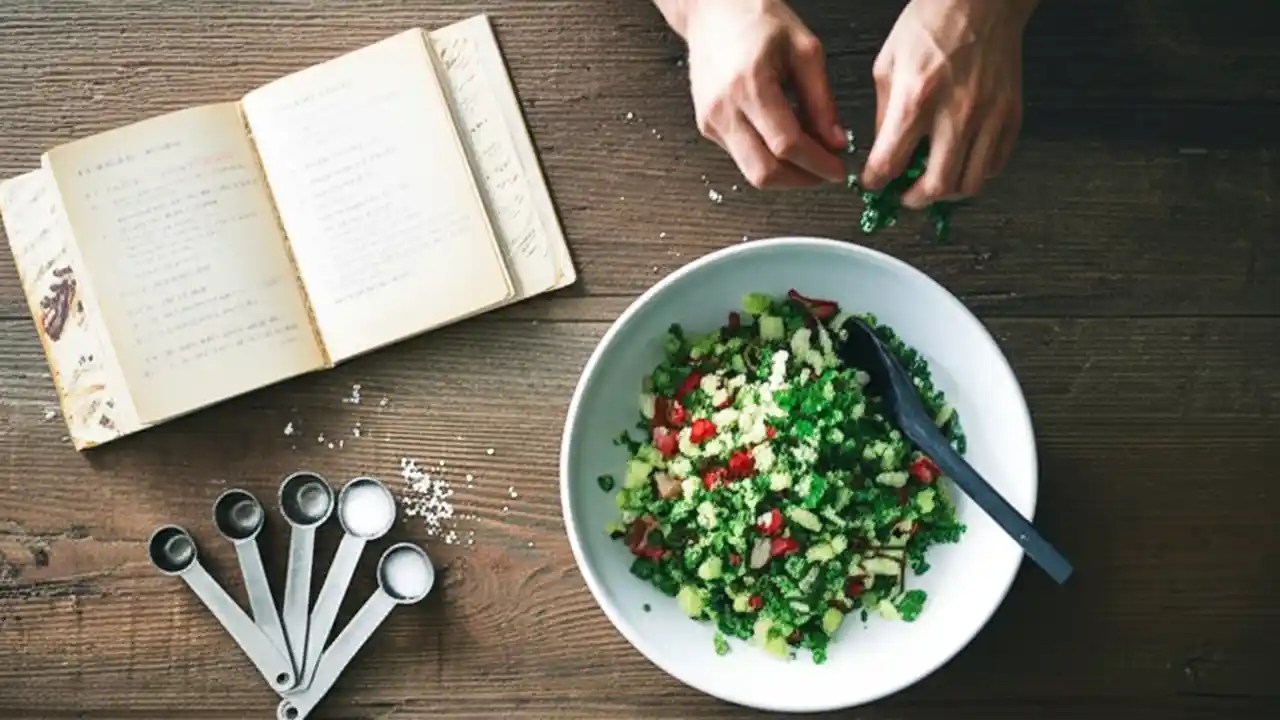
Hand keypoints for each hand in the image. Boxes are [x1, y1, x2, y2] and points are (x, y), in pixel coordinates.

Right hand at [656, 0, 846, 187]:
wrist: (712, 11)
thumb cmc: (757, 20)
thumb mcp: (804, 51)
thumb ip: (822, 100)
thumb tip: (837, 142)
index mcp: (751, 85)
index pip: (787, 145)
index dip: (818, 164)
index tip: (839, 168)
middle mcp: (725, 109)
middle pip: (764, 171)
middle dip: (801, 180)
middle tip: (826, 172)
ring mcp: (711, 121)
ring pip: (751, 172)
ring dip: (785, 174)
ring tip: (809, 156)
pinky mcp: (707, 126)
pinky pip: (741, 157)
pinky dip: (768, 159)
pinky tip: (784, 142)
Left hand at [863, 0, 1036, 207]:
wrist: (980, 1)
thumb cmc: (932, 23)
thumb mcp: (888, 64)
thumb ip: (883, 113)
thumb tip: (883, 149)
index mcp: (916, 99)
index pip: (890, 164)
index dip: (876, 183)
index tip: (873, 183)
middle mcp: (955, 113)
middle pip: (936, 187)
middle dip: (913, 200)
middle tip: (904, 196)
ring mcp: (988, 118)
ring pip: (969, 184)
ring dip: (946, 194)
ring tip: (932, 183)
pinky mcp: (1011, 116)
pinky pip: (995, 165)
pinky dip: (974, 174)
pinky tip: (960, 164)